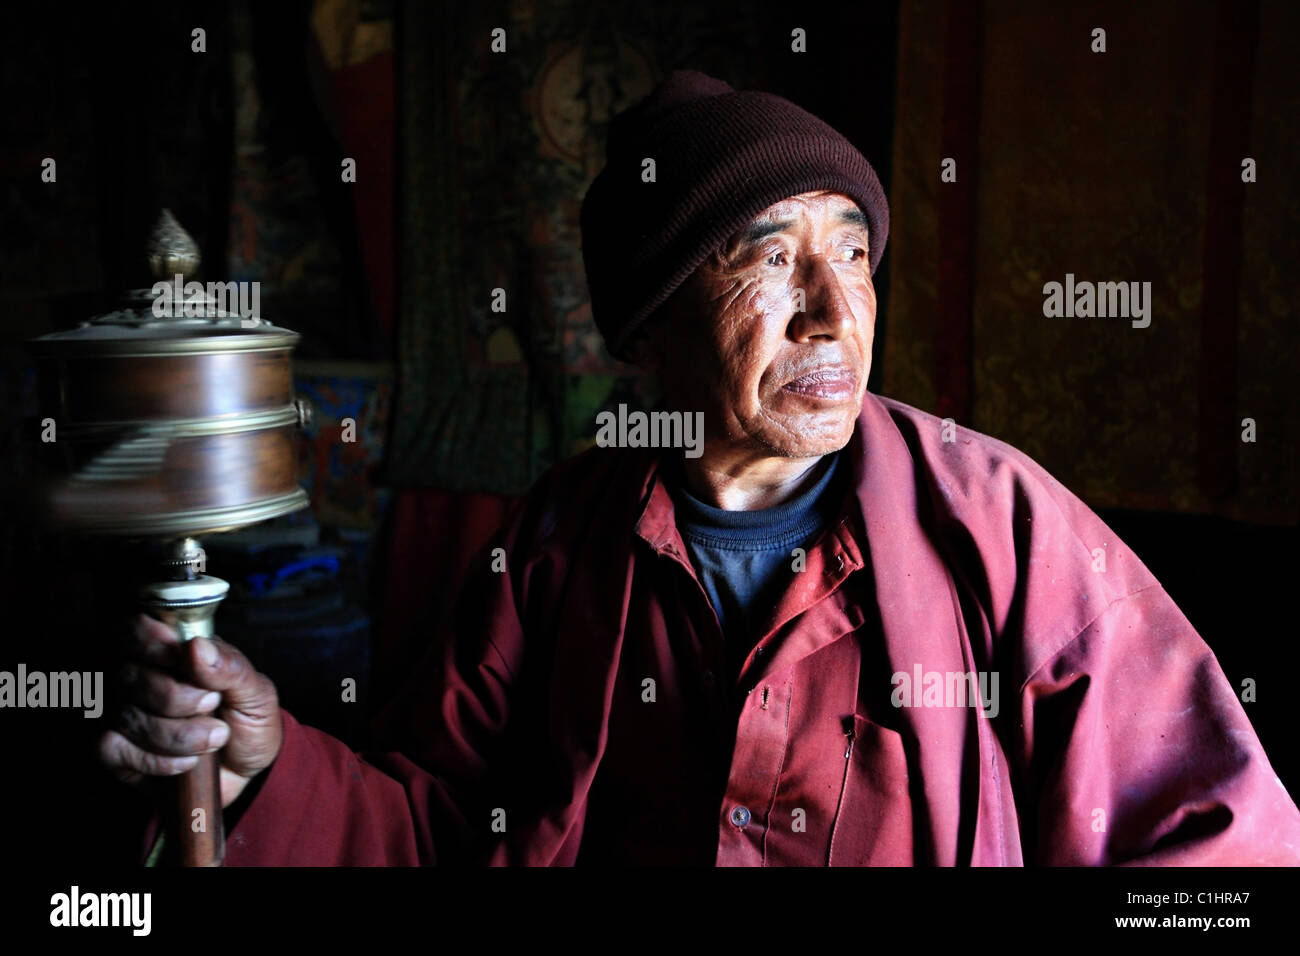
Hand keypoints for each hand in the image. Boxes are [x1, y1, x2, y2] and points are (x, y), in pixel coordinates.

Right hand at [98, 614, 283, 807]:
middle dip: (176, 698)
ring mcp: (123, 713)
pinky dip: (157, 760)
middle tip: (212, 705)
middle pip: (130, 674)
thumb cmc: (249, 724)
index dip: (153, 643)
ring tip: (213, 738)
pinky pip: (114, 748)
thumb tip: (197, 646)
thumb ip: (230, 667)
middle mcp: (141, 677)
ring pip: (127, 715)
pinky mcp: (115, 750)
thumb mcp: (256, 693)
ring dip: (177, 735)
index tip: (181, 661)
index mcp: (175, 652)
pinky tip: (187, 761)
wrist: (247, 774)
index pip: (136, 628)